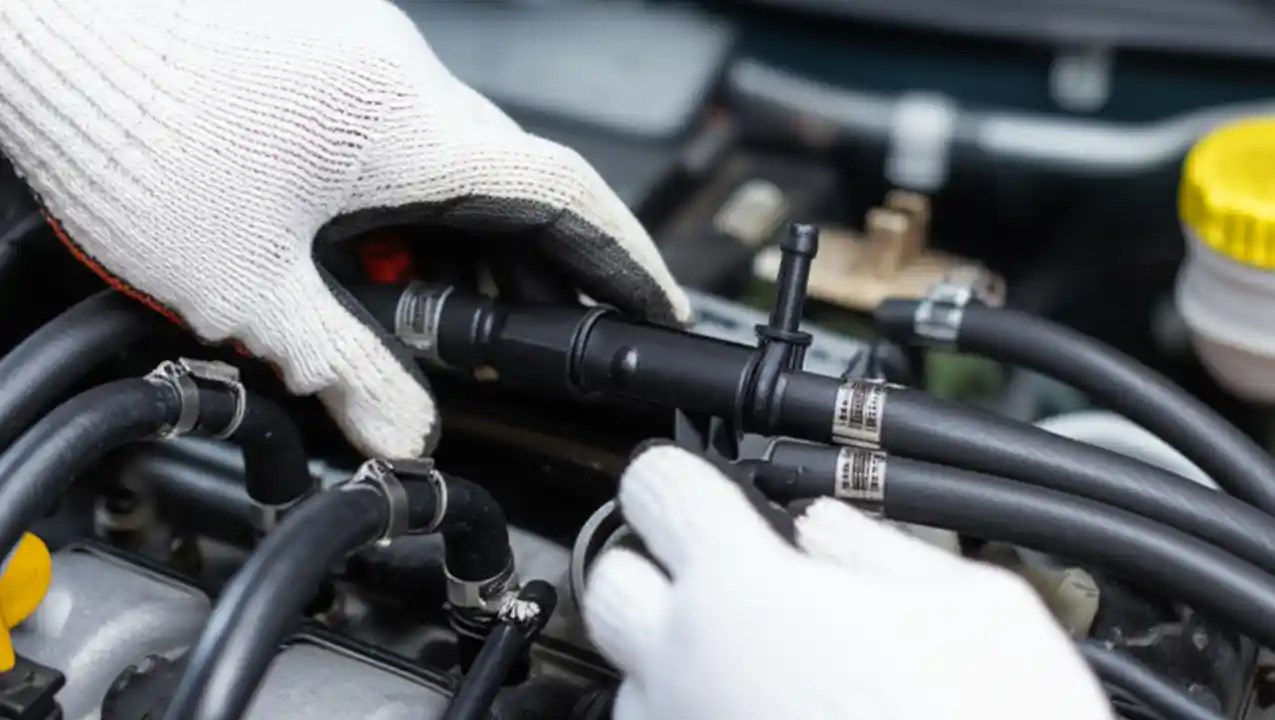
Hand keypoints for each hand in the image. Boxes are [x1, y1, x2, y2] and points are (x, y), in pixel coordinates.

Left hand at [0, 0, 687, 457]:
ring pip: (450, 161)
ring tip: (425, 311)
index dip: (623, 261)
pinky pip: (393, 136)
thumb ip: (342, 366)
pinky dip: (400, 203)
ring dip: (454, 241)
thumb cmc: (118, 114)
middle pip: (510, 183)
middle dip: (529, 270)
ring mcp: (357, 58)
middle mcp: (399, 76)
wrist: (27, 23)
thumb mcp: (243, 283)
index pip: (562, 195)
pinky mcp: (313, 58)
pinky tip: (356, 252)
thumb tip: (403, 430)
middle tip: (527, 337)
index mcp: (410, 126)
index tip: (655, 304)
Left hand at [584, 446, 1110, 719]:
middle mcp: (686, 669)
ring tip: (765, 675)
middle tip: (719, 578)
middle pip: (609, 586)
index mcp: (744, 590)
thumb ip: (881, 551)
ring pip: (633, 681)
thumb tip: (829, 530)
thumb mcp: (978, 610)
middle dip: (652, 570)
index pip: (657, 491)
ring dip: (680, 666)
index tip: (695, 488)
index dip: (676, 478)